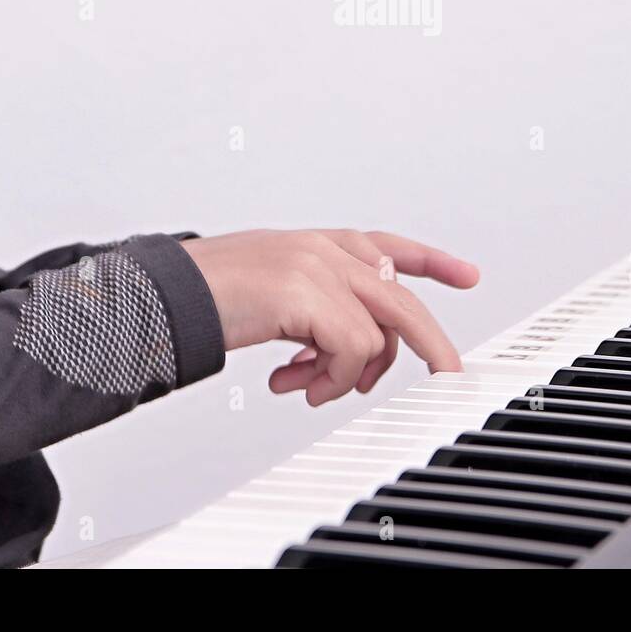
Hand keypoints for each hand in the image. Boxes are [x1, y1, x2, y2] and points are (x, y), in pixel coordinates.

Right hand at [179, 228, 479, 406]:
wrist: (163, 296)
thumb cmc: (208, 297)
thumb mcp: (273, 297)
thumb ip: (316, 312)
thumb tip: (349, 357)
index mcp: (315, 244)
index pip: (387, 246)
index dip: (431, 259)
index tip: (467, 275)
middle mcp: (322, 249)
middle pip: (401, 296)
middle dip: (429, 343)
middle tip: (448, 376)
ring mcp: (317, 267)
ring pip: (381, 327)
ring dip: (354, 373)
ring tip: (316, 387)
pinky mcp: (307, 292)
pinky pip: (352, 348)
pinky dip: (333, 378)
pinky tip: (297, 384)